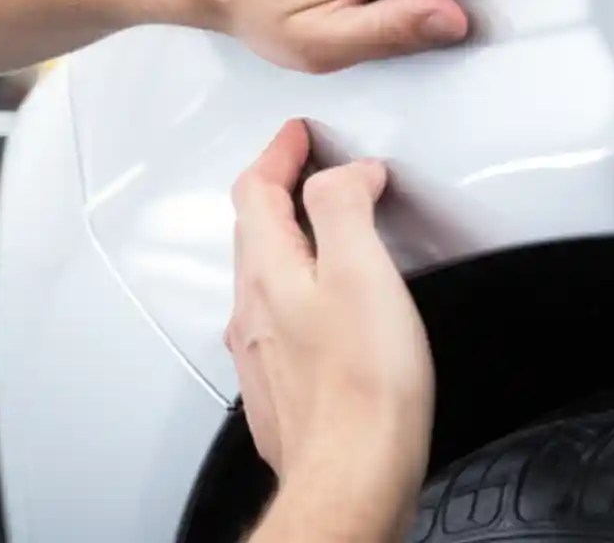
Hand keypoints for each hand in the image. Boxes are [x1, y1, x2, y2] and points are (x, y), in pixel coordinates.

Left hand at [227, 120, 433, 539]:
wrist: (348, 479)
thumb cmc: (361, 390)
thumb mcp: (361, 272)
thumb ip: (344, 208)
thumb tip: (346, 172)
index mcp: (268, 271)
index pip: (255, 188)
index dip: (278, 152)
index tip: (298, 134)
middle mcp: (252, 308)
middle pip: (252, 226)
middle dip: (277, 185)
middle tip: (303, 164)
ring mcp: (261, 348)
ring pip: (261, 269)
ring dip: (285, 232)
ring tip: (315, 217)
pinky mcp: (280, 380)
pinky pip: (276, 309)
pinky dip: (296, 279)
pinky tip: (321, 295)